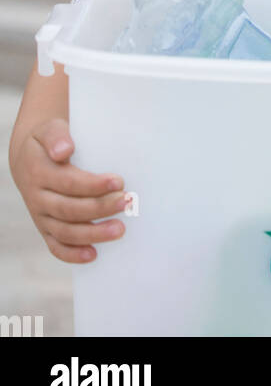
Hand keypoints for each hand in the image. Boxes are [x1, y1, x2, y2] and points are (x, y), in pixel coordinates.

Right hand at [11, 117, 127, 262]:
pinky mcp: (44, 228)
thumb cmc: (48, 142)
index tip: (119, 182)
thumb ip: (57, 137)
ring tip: (119, 229)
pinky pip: (56, 246)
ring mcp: (40, 216)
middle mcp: (37, 198)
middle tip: (127, 202)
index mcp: (39, 172)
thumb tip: (64, 150)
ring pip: (65, 231)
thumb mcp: (50, 130)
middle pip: (70, 209)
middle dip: (100, 208)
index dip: (94, 185)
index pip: (69, 183)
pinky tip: (93, 255)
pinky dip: (73, 254)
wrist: (28, 158)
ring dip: (93, 233)